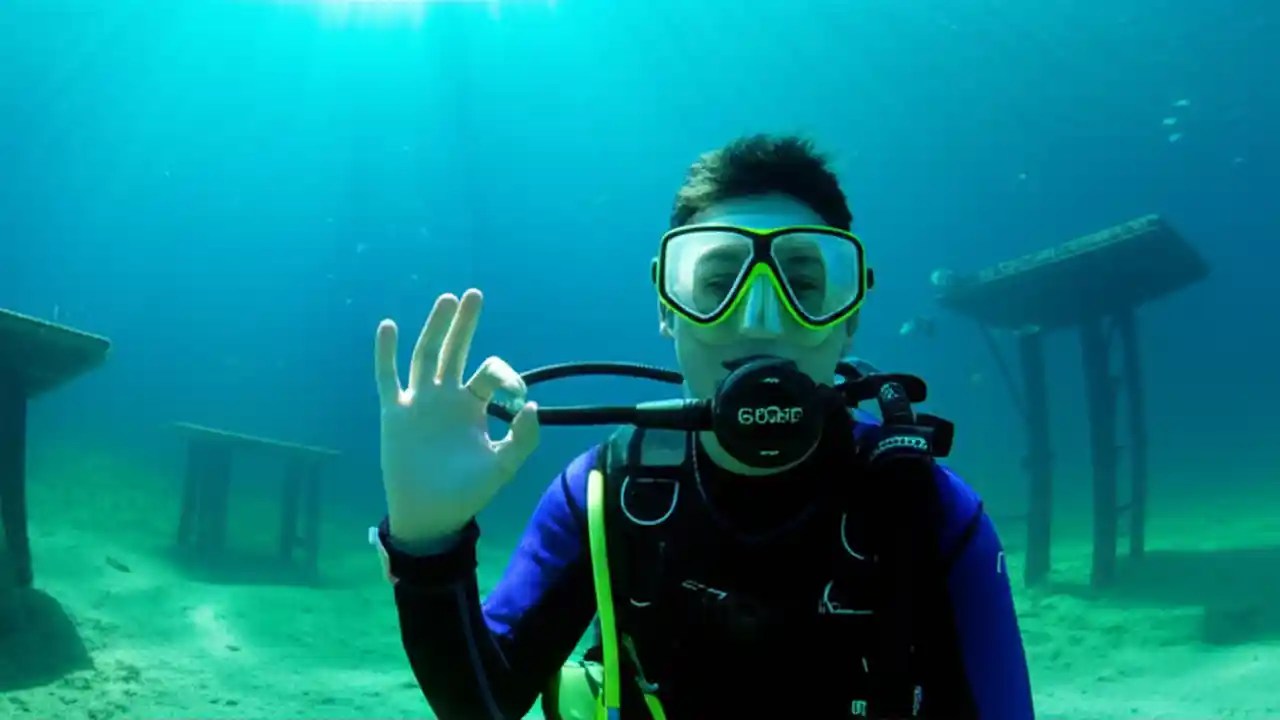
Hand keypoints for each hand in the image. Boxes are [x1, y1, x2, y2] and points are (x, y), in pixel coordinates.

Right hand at [374, 289, 539, 543]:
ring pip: (425, 356)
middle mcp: (447, 397)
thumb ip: (522, 438)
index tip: (516, 393)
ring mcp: (419, 402)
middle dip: (464, 324)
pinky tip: (388, 326)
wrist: (431, 515)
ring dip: (434, 328)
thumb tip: (532, 405)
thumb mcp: (503, 466)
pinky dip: (386, 353)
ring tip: (446, 300)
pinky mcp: (395, 413)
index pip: (490, 373)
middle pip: (456, 350)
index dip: (506, 375)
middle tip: (473, 294)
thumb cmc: (468, 492)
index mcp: (474, 405)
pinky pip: (388, 378)